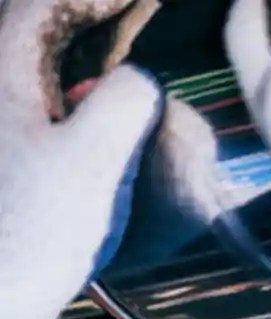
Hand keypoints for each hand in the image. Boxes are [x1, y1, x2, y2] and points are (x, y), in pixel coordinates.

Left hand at [0, 0, 162, 318]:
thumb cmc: (30, 234)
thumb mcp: (96, 161)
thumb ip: (126, 99)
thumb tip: (139, 78)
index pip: (41, 6)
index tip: (136, 3)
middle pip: (25, 34)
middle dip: (76, 23)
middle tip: (126, 29)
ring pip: (23, 74)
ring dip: (66, 63)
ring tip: (114, 73)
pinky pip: (22, 110)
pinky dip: (54, 98)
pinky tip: (83, 123)